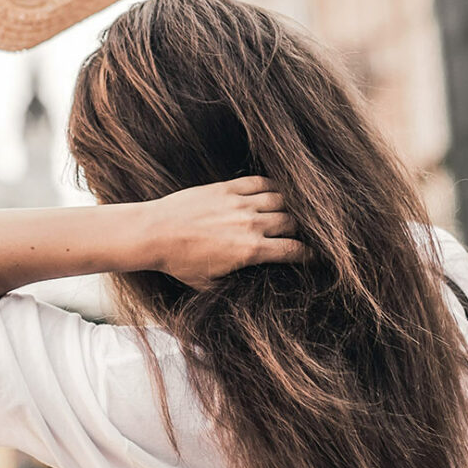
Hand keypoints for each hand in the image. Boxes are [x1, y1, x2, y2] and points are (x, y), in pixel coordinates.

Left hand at [144, 176, 305, 288]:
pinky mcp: (227, 188)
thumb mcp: (209, 284)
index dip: (309, 255)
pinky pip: (260, 182)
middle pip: (292, 222)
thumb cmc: (179, 262)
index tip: (313, 256)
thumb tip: (253, 285)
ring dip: (289, 207)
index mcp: (250, 251)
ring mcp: (239, 203)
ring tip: (289, 213)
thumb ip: (235, 284)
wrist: (154, 233)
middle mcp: (250, 224)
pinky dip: (273, 186)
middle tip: (298, 235)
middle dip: (299, 231)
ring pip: (281, 200)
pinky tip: (275, 192)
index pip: (293, 250)